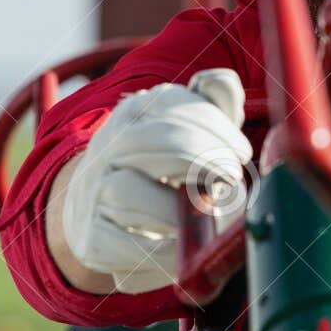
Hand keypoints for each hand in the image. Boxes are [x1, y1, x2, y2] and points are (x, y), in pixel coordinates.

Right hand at [60, 68, 249, 293]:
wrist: (104, 215)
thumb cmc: (165, 170)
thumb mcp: (192, 134)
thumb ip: (215, 105)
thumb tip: (219, 81)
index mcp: (136, 113)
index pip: (172, 104)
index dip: (215, 127)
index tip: (240, 153)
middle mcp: (109, 146)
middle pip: (155, 142)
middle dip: (203, 159)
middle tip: (230, 179)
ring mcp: (95, 192)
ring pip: (130, 191)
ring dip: (177, 207)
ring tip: (205, 215)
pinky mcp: (91, 237)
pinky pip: (123, 242)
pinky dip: (160, 249)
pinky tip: (184, 247)